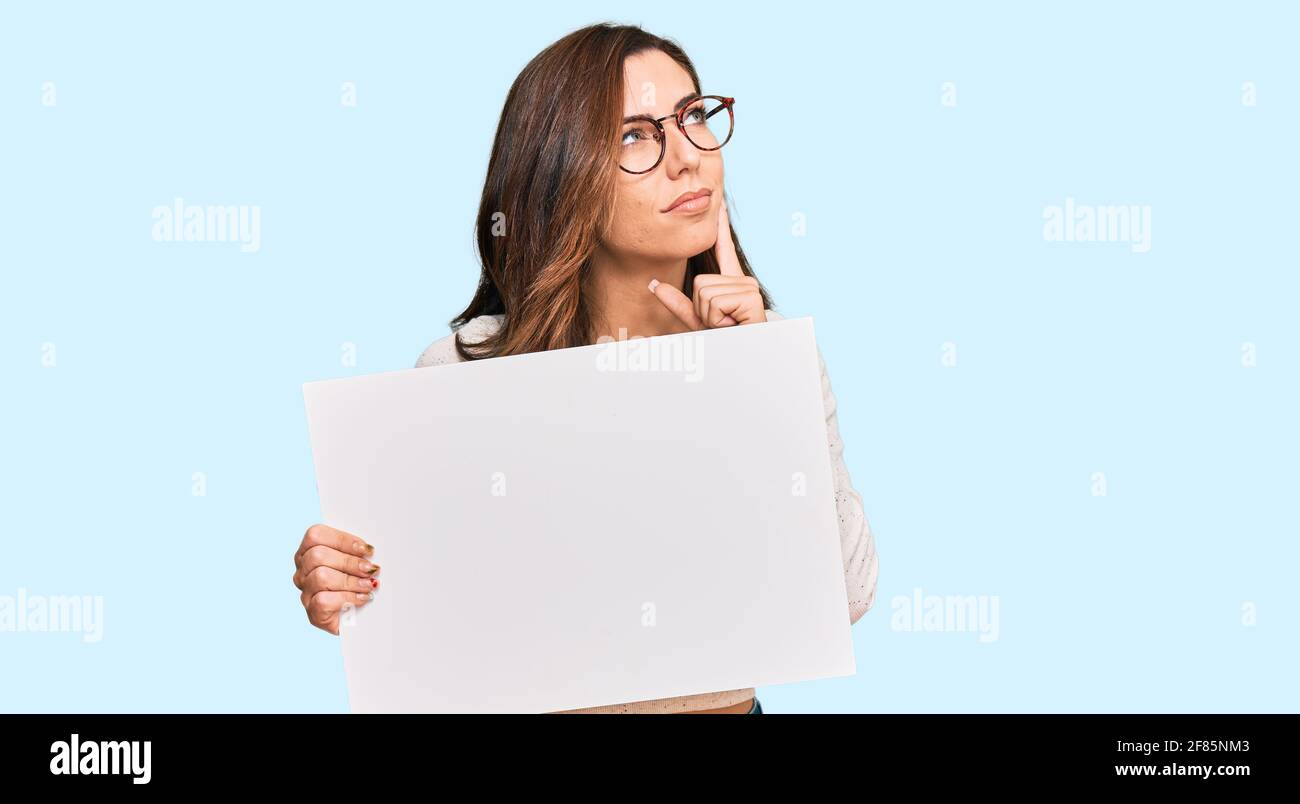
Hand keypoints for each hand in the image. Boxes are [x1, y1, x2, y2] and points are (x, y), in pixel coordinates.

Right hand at [292, 524, 380, 634]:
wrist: (362, 619)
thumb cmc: (359, 585)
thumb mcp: (358, 563)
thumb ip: (357, 552)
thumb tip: (368, 550)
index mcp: (309, 552)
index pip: (316, 535)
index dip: (342, 540)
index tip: (365, 549)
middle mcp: (303, 572)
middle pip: (317, 555)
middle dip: (349, 561)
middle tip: (370, 569)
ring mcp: (306, 593)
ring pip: (320, 577)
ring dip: (351, 581)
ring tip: (368, 585)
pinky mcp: (313, 613)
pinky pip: (324, 600)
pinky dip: (348, 598)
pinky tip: (362, 598)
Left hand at [649, 195, 763, 328]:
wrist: (743, 358)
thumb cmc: (724, 341)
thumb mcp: (697, 321)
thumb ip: (678, 303)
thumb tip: (653, 284)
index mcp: (732, 284)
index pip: (723, 250)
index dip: (721, 227)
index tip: (721, 204)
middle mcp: (743, 281)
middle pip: (699, 282)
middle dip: (701, 310)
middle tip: (721, 324)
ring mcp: (749, 288)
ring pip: (704, 292)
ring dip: (708, 317)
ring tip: (727, 326)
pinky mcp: (751, 297)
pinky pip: (713, 302)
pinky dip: (716, 320)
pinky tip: (733, 325)